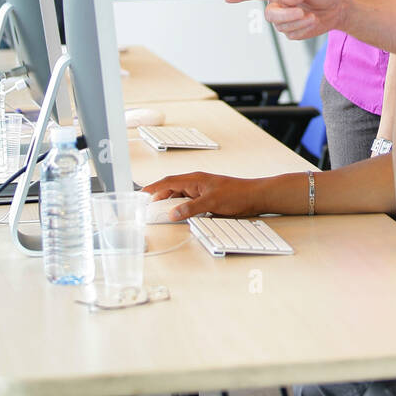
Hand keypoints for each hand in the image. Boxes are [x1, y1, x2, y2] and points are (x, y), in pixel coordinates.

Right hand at [144, 172, 268, 218]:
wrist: (254, 197)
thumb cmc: (237, 194)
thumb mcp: (211, 203)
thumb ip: (191, 208)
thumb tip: (173, 214)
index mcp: (194, 179)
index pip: (168, 182)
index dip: (153, 188)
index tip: (141, 195)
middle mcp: (196, 184)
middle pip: (171, 189)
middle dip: (159, 198)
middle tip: (149, 209)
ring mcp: (201, 191)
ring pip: (179, 197)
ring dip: (170, 204)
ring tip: (161, 214)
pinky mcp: (207, 199)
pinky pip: (188, 203)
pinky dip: (180, 208)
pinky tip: (179, 216)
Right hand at [224, 0, 345, 40]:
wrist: (339, 7)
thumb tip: (285, 1)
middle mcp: (279, 5)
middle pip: (270, 15)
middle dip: (286, 16)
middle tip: (303, 13)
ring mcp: (285, 20)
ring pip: (282, 27)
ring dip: (299, 22)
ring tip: (313, 16)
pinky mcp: (293, 31)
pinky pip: (292, 34)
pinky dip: (304, 29)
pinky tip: (313, 21)